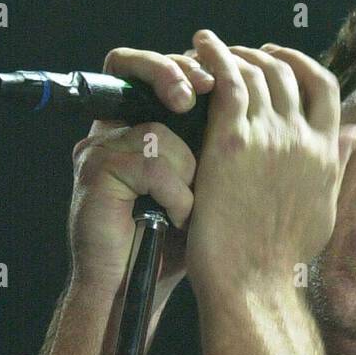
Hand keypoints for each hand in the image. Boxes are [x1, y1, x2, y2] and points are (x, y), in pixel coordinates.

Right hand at [67, 46, 214, 298]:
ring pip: (158, 129)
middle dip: (176, 76)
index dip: (183, 65)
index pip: (152, 67)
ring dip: (187, 170)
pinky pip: (150, 162)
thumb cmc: (174, 244)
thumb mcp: (202, 188)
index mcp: (139, 125)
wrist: (133, 289)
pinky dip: (174, 193)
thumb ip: (216, 147)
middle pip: (138, 68)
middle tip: (203, 93)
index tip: (217, 81)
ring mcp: (99, 147)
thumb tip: (261, 103)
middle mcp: (113, 128)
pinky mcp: (94, 170)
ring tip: (189, 207)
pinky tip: (176, 219)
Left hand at [184, 30, 355, 295]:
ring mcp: (270, 137)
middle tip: (239, 54)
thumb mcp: (322, 209)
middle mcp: (303, 139)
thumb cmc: (280, 258)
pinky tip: (198, 47)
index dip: (301, 64)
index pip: (324, 87)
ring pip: (257, 69)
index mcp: (325, 154)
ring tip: (209, 48)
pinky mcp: (233, 140)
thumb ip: (337, 165)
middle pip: (287, 71)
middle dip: (263, 54)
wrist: (252, 282)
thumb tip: (354, 134)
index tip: (280, 59)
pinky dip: (213, 55)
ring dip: (234, 51)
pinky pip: (226, 79)